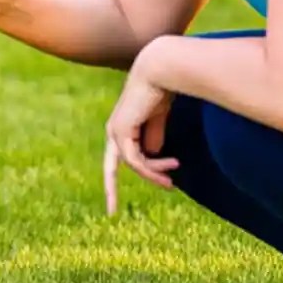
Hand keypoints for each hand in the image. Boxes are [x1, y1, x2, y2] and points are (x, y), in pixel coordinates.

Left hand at [103, 70, 179, 215]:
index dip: (115, 177)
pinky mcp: (122, 131)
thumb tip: (154, 155)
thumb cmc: (163, 88)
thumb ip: (155, 135)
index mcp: (121, 126)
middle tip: (112, 213)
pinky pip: (137, 160)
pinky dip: (153, 167)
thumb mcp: (160, 118)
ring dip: (155, 173)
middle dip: (110, 191)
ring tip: (172, 180)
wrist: (160, 70)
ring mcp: (116, 131)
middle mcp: (114, 130)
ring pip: (134, 165)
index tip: (114, 199)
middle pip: (110, 167)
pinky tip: (171, 165)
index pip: (117, 157)